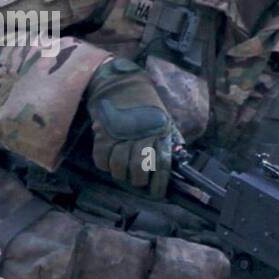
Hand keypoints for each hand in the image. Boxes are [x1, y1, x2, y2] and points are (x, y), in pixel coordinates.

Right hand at [84, 58, 174, 197]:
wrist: (121, 84)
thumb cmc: (146, 105)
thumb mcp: (164, 120)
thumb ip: (169, 140)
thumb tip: (177, 161)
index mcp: (161, 132)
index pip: (163, 163)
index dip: (160, 182)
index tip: (157, 194)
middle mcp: (142, 134)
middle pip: (139, 167)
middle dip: (137, 180)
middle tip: (136, 180)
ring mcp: (121, 133)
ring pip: (119, 165)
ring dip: (119, 174)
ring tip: (122, 171)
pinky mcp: (103, 132)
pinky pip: (101, 158)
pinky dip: (104, 164)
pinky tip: (108, 162)